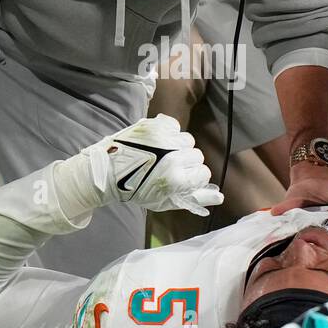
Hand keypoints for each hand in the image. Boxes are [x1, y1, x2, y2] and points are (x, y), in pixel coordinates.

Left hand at [88, 115, 223, 215]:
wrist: (107, 172)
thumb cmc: (137, 190)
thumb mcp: (165, 201)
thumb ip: (193, 198)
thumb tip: (219, 197)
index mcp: (176, 179)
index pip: (203, 173)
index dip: (194, 176)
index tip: (182, 178)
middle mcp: (173, 158)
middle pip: (197, 156)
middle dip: (187, 162)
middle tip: (170, 166)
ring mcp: (163, 139)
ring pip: (188, 140)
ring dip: (179, 147)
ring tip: (163, 153)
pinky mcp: (154, 125)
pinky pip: (174, 125)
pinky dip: (169, 132)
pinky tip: (158, 142)